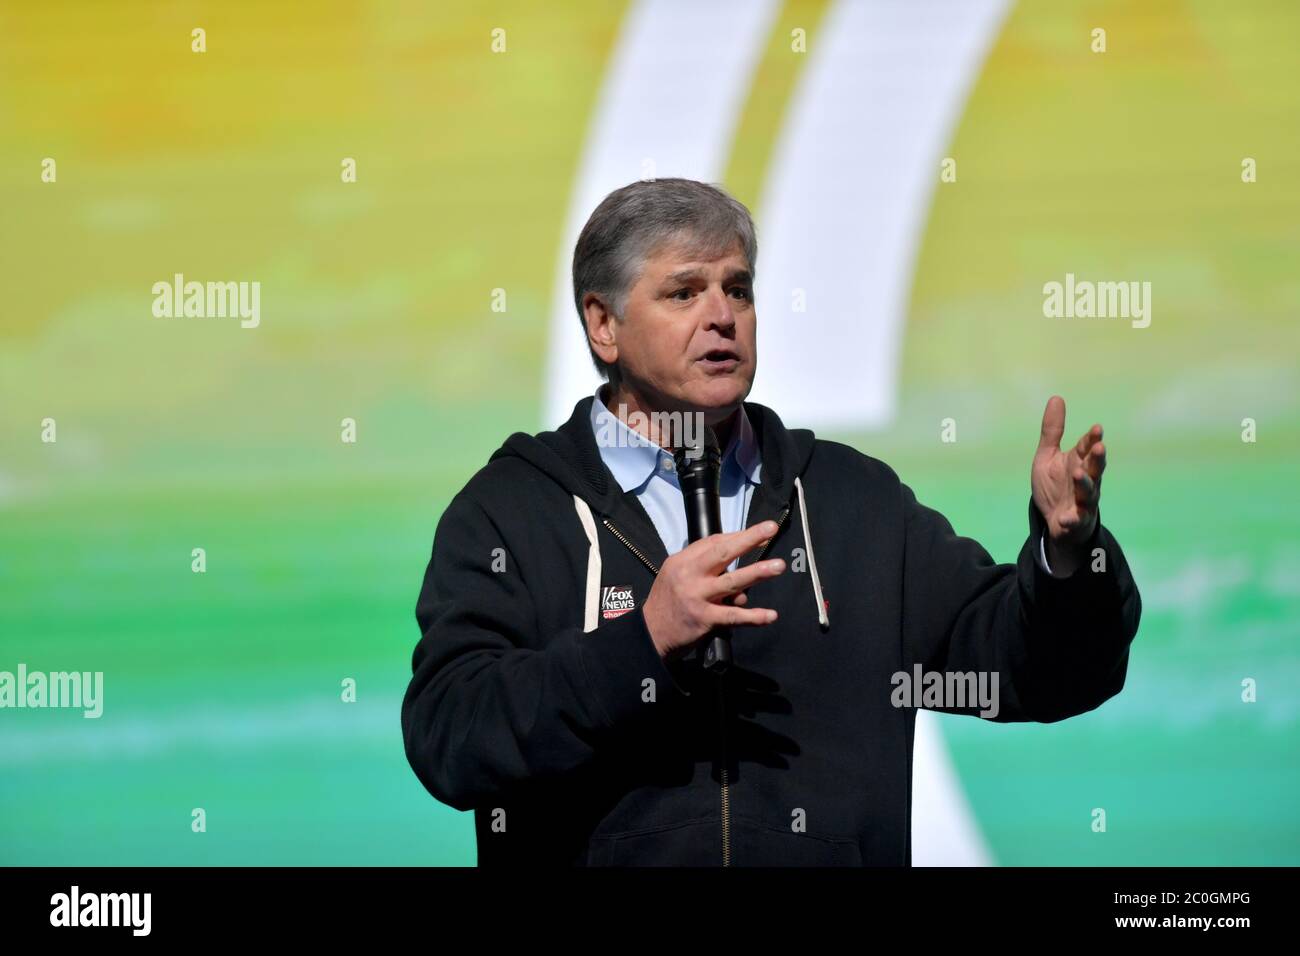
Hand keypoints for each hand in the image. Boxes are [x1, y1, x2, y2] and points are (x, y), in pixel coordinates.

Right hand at [642, 520, 786, 659]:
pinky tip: (770, 615)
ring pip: (733, 582)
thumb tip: (732, 549)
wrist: (651, 633)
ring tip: (778, 566)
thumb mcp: (674, 572)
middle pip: (723, 553)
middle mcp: (690, 576)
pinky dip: (753, 617)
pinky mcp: (706, 620)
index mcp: (683, 561)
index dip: (740, 535)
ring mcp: (698, 598)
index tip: (762, 530)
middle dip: (748, 539)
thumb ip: (700, 561)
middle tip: (770, 528)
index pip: (714, 542)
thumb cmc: (668, 600)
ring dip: (758, 573)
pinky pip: (733, 616)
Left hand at [1032, 395, 1105, 575]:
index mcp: (1078, 461)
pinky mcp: (1076, 520)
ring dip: (1084, 483)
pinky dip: (1071, 518)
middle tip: (1099, 447)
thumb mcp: (1047, 456)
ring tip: (1078, 474)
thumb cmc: (1055, 485)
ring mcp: (1083, 501)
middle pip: (1094, 467)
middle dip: (1097, 458)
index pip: (1086, 448)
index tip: (1096, 429)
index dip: (1091, 439)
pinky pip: (1075, 520)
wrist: (1055, 520)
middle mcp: (1085, 479)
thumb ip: (1052, 431)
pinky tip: (1066, 517)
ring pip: (1088, 491)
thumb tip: (1057, 397)